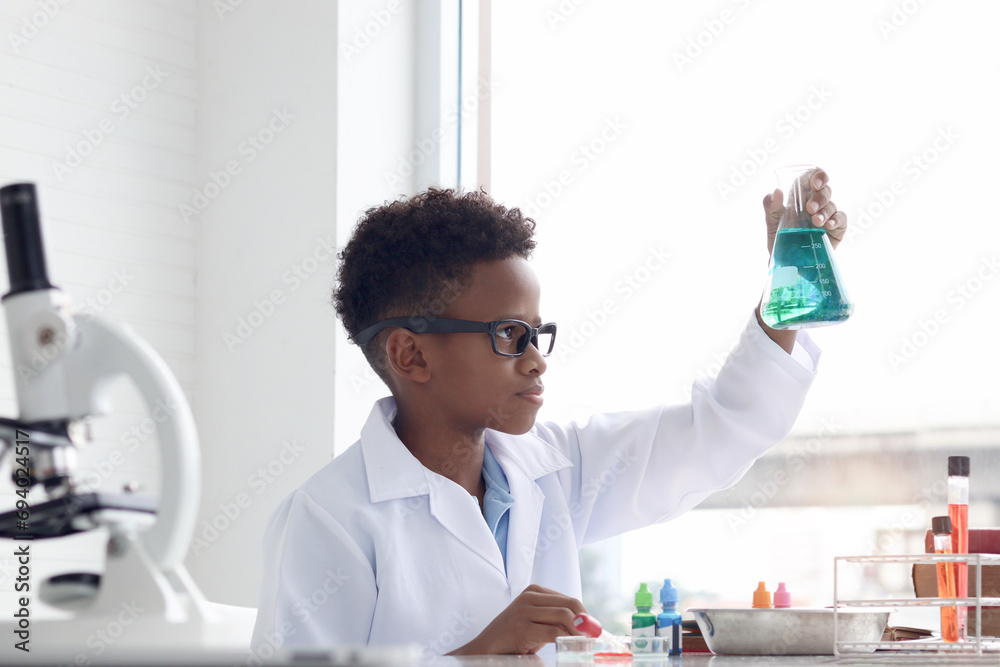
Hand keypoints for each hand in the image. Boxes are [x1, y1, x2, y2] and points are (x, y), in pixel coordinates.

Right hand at [449, 584, 585, 654]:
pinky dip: (566, 640)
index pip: (570, 600)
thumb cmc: (514, 638)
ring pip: (565, 617)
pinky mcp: (521, 628)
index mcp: (534, 591)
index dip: (586, 616)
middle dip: (586, 623)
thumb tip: (588, 625)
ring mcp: (524, 611)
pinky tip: (568, 648)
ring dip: (579, 632)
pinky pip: (553, 632)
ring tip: (584, 645)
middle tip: (595, 639)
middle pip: (570, 605)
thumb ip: (557, 619)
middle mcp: (529, 596)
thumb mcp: (537, 623)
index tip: (595, 631)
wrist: (485, 650)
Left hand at [762, 168, 847, 253]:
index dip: (818, 175)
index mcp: (802, 195)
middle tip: (810, 208)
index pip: (814, 177)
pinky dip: (836, 220)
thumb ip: (770, 205)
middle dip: (819, 197)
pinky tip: (828, 225)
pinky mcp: (836, 228)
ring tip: (815, 221)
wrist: (787, 261)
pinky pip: (841, 219)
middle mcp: (816, 203)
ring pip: (832, 205)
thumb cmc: (780, 237)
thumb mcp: (771, 221)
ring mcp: (828, 215)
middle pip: (825, 190)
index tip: (815, 183)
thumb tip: (776, 191)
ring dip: (825, 211)